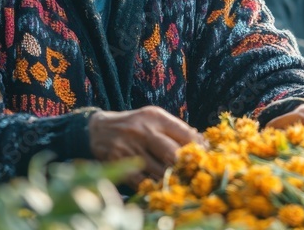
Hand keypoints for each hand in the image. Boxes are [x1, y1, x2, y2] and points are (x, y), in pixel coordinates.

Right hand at [88, 106, 203, 183]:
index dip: (198, 148)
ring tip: (181, 181)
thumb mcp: (153, 118)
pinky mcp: (120, 164)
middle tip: (194, 173)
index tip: (205, 156)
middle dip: (186, 166)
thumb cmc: (134, 125)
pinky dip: (154, 186)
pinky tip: (161, 186)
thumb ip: (175, 129)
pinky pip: (143, 181)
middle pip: (173, 154)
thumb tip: (201, 142)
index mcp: (155, 117)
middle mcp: (144, 131)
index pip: (185, 134)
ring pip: (160, 171)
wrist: (98, 130)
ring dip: (172, 179)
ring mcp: (131, 149)